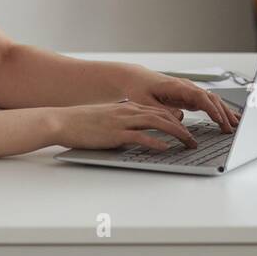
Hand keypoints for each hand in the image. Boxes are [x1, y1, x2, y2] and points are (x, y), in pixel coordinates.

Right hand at [49, 101, 204, 150]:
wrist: (63, 121)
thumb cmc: (82, 123)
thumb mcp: (107, 119)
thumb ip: (123, 123)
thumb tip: (135, 134)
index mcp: (128, 108)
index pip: (159, 111)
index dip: (176, 120)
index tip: (187, 129)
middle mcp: (129, 112)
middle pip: (164, 116)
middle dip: (182, 128)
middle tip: (193, 140)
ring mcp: (123, 122)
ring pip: (158, 124)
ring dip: (176, 134)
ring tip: (188, 143)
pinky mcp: (116, 134)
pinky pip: (141, 136)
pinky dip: (156, 142)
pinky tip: (165, 148)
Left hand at [115, 65, 239, 132]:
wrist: (135, 79)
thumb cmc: (138, 89)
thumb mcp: (145, 103)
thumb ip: (162, 111)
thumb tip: (180, 118)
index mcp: (176, 86)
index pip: (199, 96)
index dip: (211, 108)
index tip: (219, 120)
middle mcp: (186, 87)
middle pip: (210, 98)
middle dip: (223, 113)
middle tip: (231, 129)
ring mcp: (189, 91)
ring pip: (212, 100)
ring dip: (224, 112)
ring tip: (235, 124)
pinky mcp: (189, 96)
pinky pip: (208, 103)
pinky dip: (219, 110)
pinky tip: (227, 117)